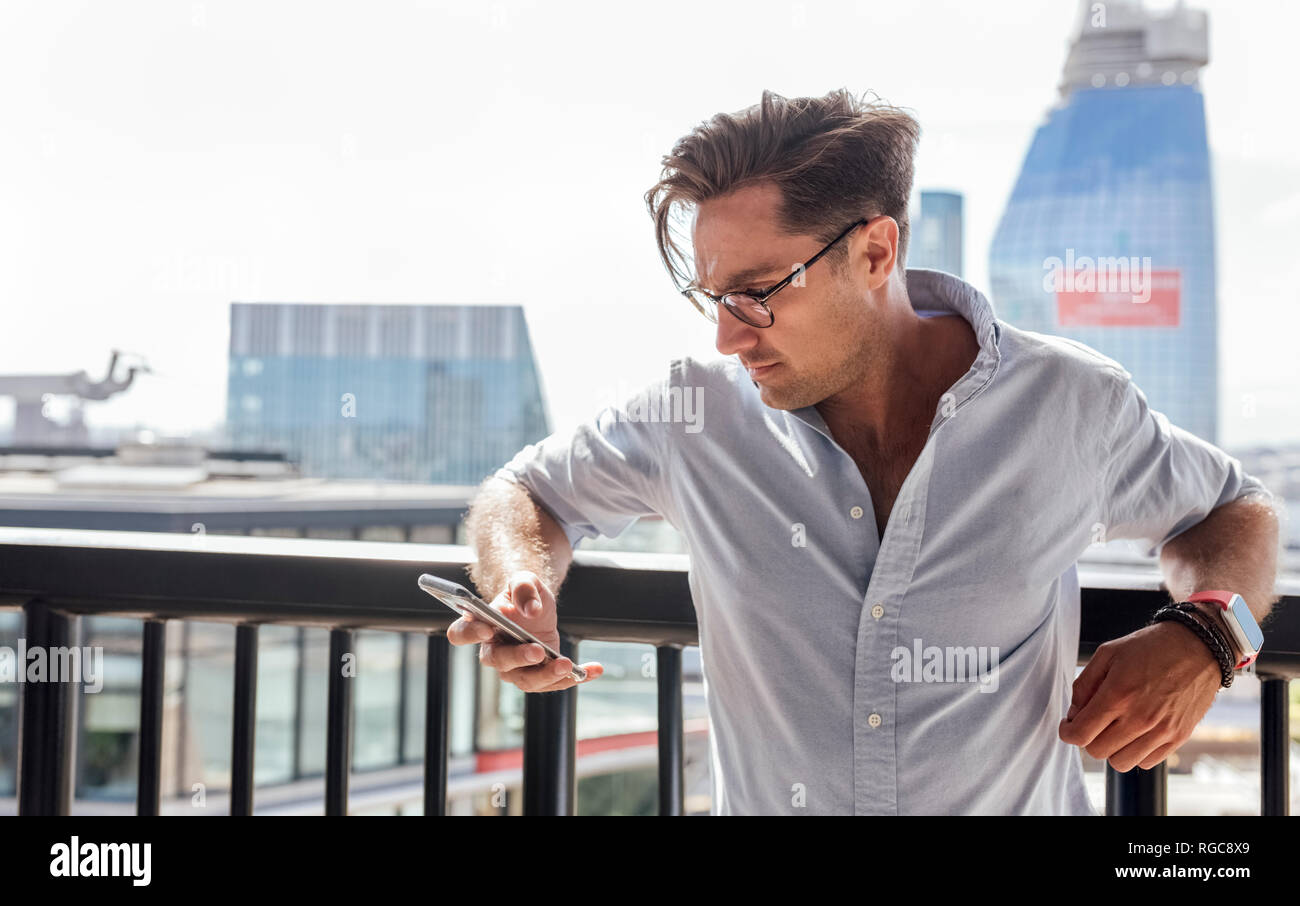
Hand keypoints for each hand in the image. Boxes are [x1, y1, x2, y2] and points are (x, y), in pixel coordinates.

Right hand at [445, 569, 602, 691]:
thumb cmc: (524, 594)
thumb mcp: (525, 581)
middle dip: (518, 658)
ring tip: (568, 664)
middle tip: (538, 650)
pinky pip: (554, 683)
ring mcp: (514, 668)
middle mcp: (493, 652)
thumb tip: (531, 609)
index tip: (488, 630)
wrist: (537, 607)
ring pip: (526, 680)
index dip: (472, 634)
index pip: (462, 633)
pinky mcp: (537, 675)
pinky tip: (595, 669)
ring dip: (548, 675)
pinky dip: (576, 678)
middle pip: (498, 662)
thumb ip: (525, 588)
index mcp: (481, 625)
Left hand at [1058, 621, 1220, 771]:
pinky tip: (1136, 732)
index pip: (1080, 734)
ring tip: (1116, 727)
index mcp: (1118, 695)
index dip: (1067, 732)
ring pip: (1121, 763)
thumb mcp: (1107, 653)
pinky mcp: (1178, 737)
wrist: (1198, 646)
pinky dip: (1136, 752)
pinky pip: (1147, 762)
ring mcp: (1161, 730)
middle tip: (1094, 722)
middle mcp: (1140, 717)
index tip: (1068, 725)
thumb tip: (1074, 714)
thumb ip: (1084, 685)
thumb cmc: (1151, 647)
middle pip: (1097, 752)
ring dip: (1112, 749)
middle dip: (1088, 738)